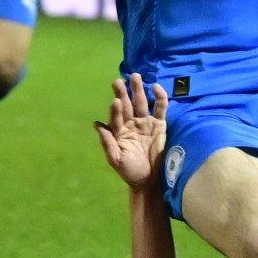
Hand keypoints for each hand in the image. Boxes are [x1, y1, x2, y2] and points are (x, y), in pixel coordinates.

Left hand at [94, 73, 167, 188]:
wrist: (149, 181)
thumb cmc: (130, 171)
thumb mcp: (116, 159)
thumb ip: (107, 142)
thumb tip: (97, 124)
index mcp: (119, 131)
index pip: (116, 116)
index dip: (115, 109)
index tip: (115, 101)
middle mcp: (132, 124)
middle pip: (127, 105)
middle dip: (123, 93)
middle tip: (118, 81)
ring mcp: (146, 123)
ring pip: (142, 102)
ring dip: (138, 90)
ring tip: (135, 76)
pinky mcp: (160, 125)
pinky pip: (160, 108)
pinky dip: (159, 97)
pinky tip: (155, 87)